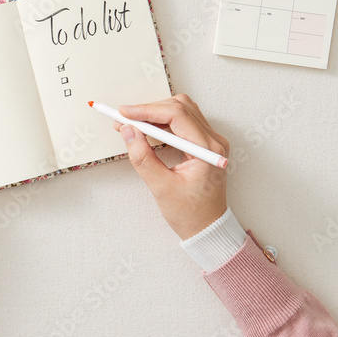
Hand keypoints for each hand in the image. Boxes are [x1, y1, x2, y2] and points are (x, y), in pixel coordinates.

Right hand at [115, 94, 228, 239]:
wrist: (207, 228)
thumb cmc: (190, 214)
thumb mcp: (161, 188)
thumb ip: (143, 157)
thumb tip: (128, 131)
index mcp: (207, 150)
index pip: (177, 115)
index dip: (147, 110)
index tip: (124, 113)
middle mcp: (213, 141)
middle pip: (179, 108)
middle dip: (148, 110)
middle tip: (124, 119)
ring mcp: (210, 141)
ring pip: (181, 111)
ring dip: (155, 114)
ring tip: (132, 124)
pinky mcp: (203, 144)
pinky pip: (183, 122)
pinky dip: (162, 122)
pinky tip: (146, 130)